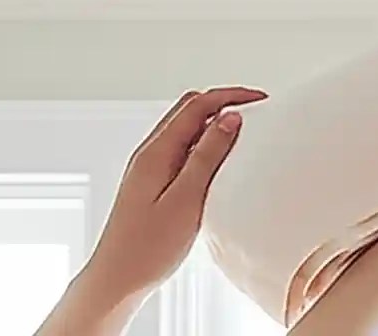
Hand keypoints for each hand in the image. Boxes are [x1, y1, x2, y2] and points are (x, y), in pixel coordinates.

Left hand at [89, 86, 267, 295]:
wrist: (117, 280)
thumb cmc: (147, 248)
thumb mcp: (186, 199)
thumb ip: (207, 156)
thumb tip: (229, 118)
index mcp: (156, 152)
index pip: (196, 105)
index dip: (230, 96)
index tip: (261, 100)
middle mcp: (150, 153)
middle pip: (189, 109)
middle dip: (223, 102)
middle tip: (256, 112)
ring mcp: (151, 168)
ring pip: (186, 128)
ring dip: (215, 123)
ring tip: (245, 134)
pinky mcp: (155, 183)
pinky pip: (184, 149)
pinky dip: (207, 144)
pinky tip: (222, 162)